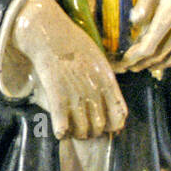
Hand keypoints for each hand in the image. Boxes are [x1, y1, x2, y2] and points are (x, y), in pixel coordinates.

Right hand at [10, 0, 126, 139]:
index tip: (105, 126)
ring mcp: (76, 96)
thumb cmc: (75, 46)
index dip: (113, 127)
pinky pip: (63, 125)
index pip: (118, 118)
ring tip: (72, 129)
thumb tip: (112, 101)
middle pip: (99, 128)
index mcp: (108, 84)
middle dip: (92, 132)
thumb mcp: (100, 62)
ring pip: (82, 131)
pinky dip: (62, 132)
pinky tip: (60, 131)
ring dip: (77, 134)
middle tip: (84, 127)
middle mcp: (95, 93)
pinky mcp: (57, 96)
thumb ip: (107, 82)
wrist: (52, 36)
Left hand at [117, 0, 170, 73]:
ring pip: (170, 62)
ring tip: (141, 66)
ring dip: (153, 66)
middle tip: (127, 66)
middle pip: (157, 57)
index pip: (149, 45)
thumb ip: (145, 3)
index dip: (134, 57)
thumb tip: (134, 22)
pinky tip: (162, 61)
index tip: (123, 61)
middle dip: (139, 64)